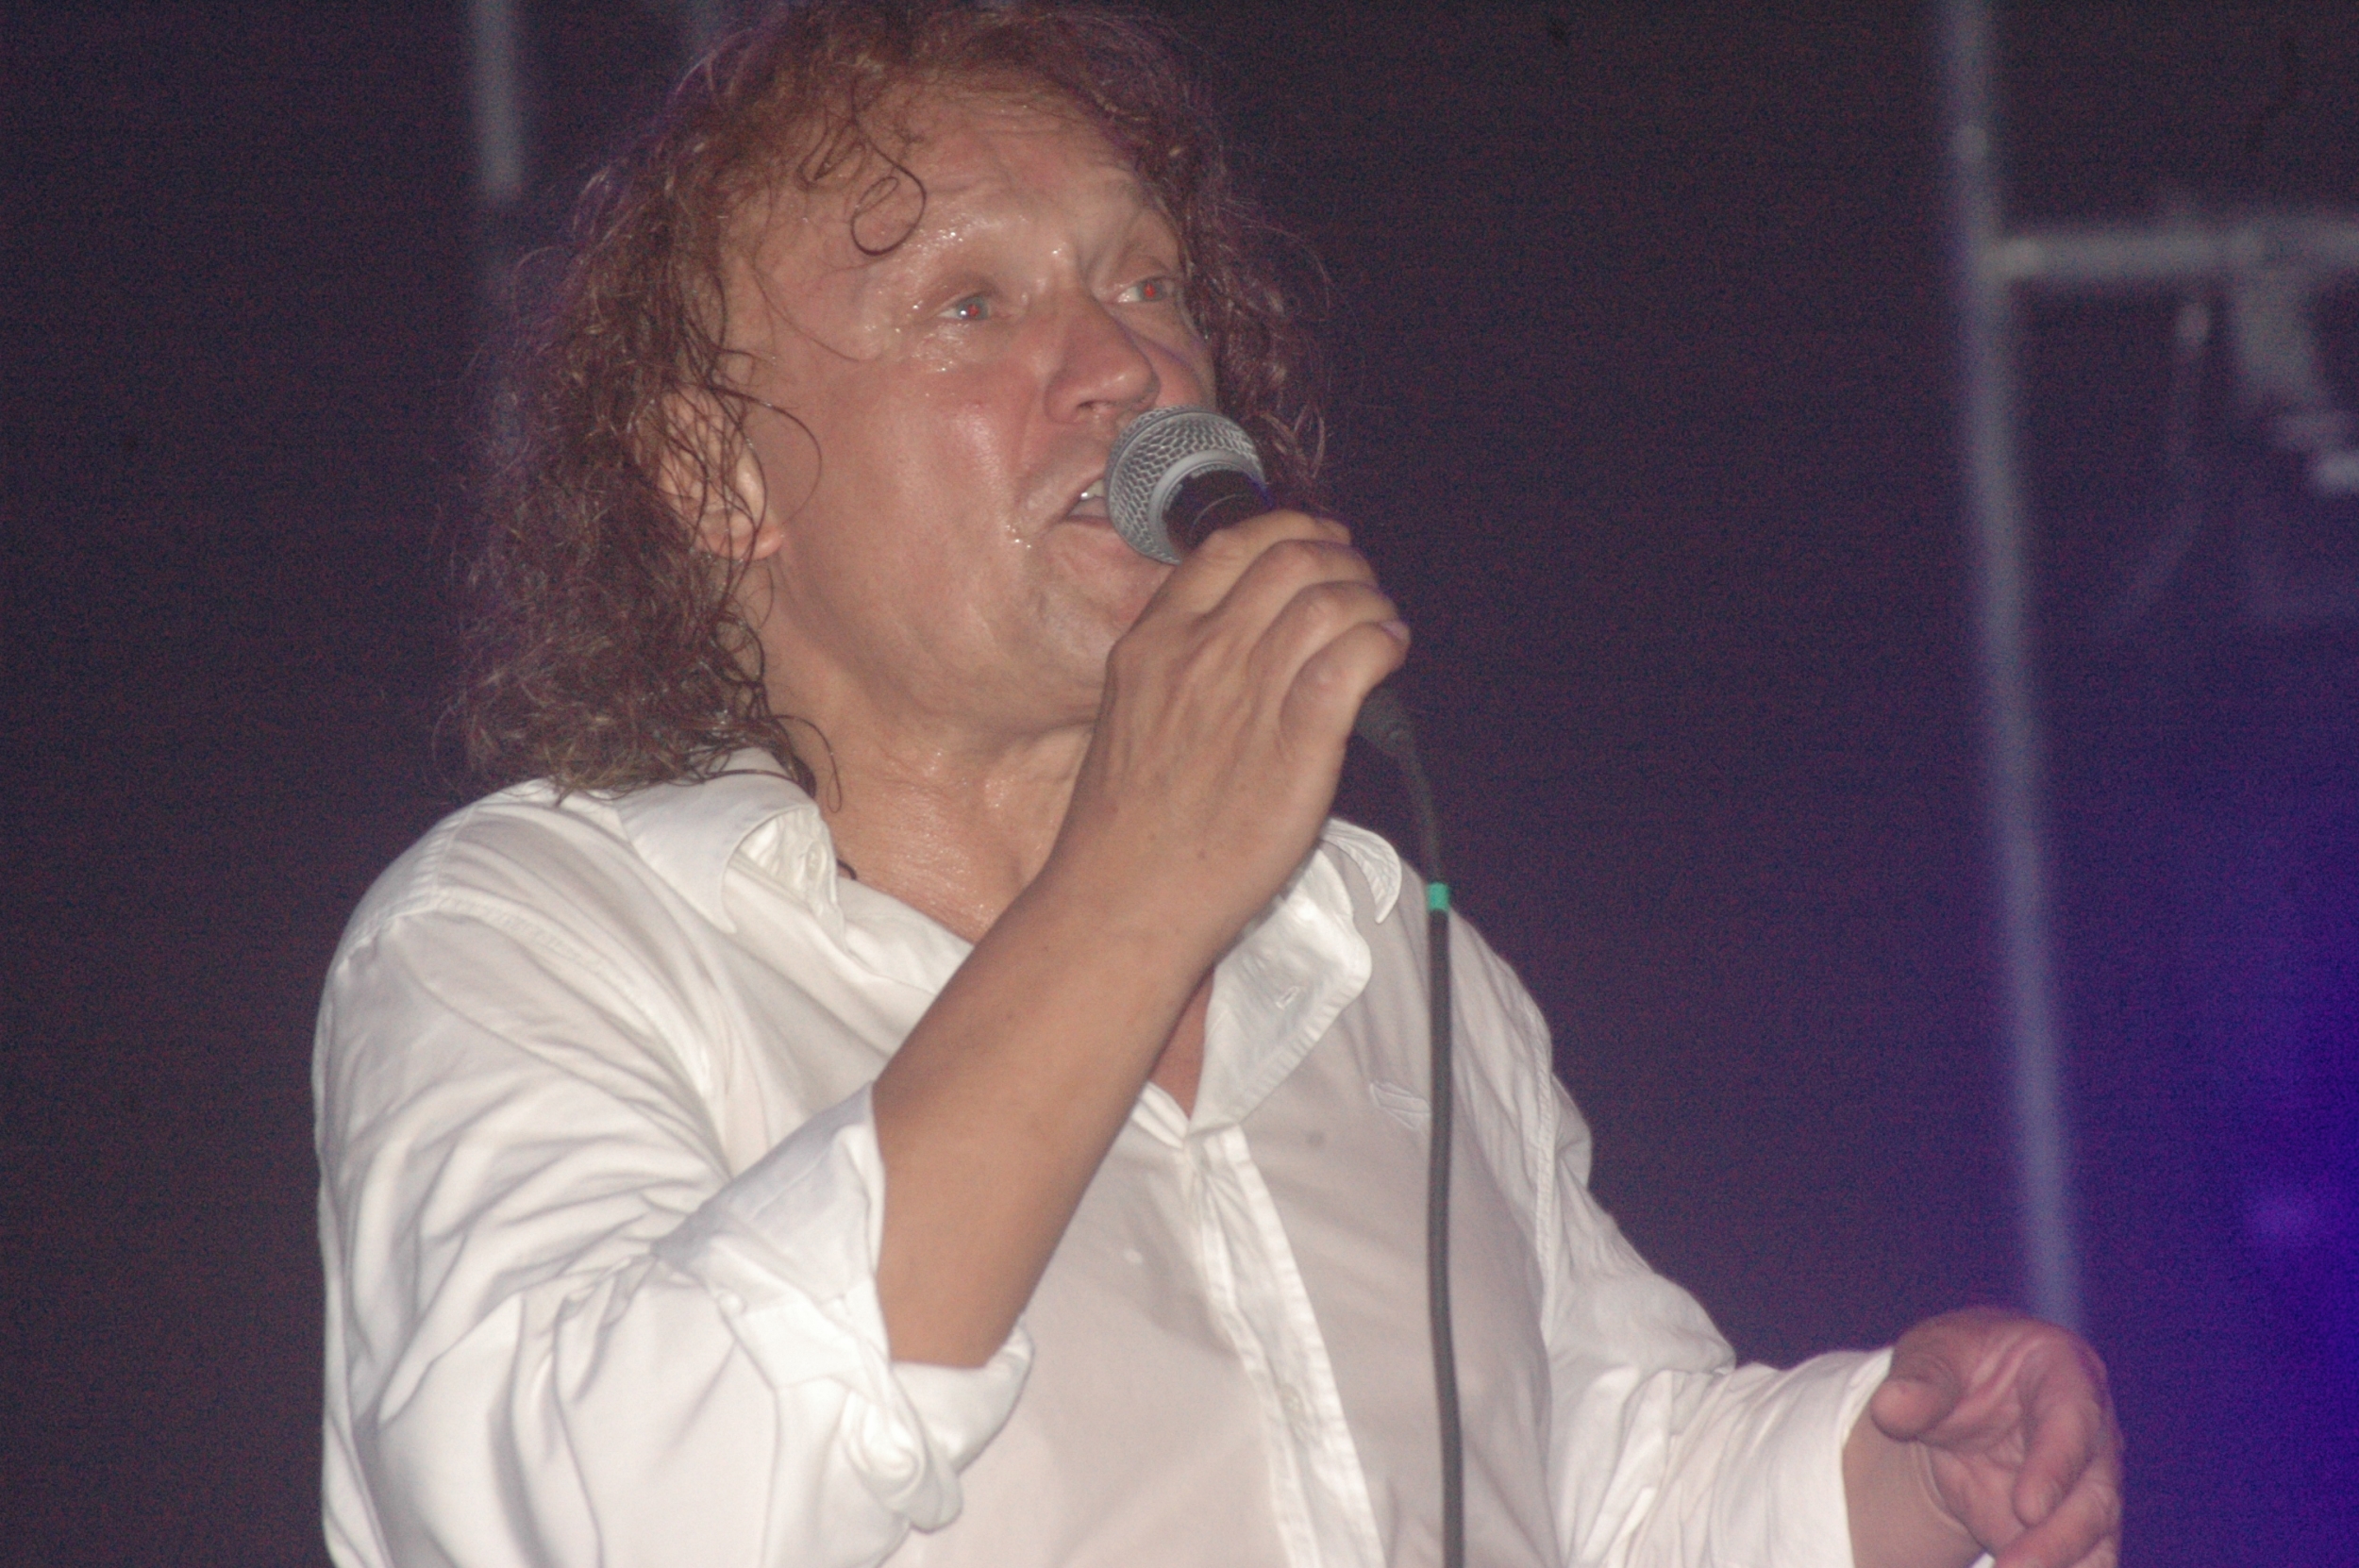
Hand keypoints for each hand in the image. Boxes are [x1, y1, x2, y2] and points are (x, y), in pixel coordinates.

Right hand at [1048, 509, 1406, 957]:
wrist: (1124, 898)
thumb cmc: (1124, 827)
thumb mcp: (1129, 715)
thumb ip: (1178, 667)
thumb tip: (1238, 641)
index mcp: (1154, 642)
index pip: (1229, 546)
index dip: (1288, 529)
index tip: (1316, 542)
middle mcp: (1202, 652)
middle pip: (1291, 559)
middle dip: (1341, 559)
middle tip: (1360, 582)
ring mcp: (1250, 691)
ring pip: (1331, 598)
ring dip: (1371, 599)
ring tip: (1381, 622)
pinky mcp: (1298, 738)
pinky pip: (1356, 656)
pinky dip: (1384, 642)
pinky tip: (1390, 654)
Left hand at [1848, 1308, 2121, 1567]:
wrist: (1958, 1401)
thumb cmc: (1954, 1365)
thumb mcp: (1930, 1355)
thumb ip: (1918, 1381)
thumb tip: (1891, 1409)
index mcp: (2065, 1371)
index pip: (2073, 1418)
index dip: (2056, 1465)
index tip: (2026, 1509)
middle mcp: (2091, 1434)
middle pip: (2092, 1495)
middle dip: (2058, 1540)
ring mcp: (2085, 1487)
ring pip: (2092, 1541)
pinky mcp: (2069, 1532)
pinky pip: (2077, 1564)